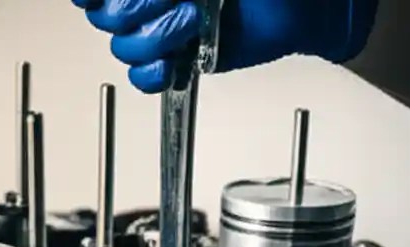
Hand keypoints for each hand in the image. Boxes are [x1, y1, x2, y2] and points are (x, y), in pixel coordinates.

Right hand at [71, 0, 379, 91]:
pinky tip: (175, 60)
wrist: (303, 6)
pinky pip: (141, 77)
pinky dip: (155, 73)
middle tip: (178, 0)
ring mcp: (160, 27)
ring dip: (158, 36)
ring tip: (194, 21)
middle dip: (138, 9)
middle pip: (106, 15)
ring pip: (122, 46)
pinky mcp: (176, 59)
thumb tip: (143, 0)